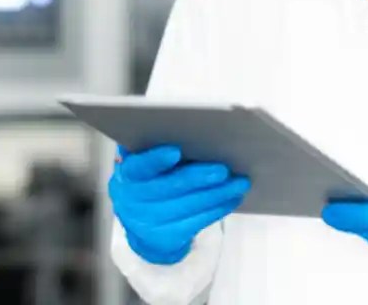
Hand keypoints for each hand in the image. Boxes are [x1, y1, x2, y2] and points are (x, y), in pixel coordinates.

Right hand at [108, 144, 250, 264]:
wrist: (141, 225)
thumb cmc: (149, 181)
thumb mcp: (144, 165)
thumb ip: (156, 149)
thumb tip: (188, 129)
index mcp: (128, 175)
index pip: (139, 166)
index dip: (156, 160)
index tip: (176, 151)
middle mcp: (134, 200)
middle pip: (170, 188)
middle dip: (199, 178)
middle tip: (223, 169)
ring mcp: (151, 222)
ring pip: (189, 206)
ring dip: (217, 193)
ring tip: (239, 182)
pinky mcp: (169, 238)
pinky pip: (197, 222)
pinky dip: (218, 208)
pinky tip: (232, 198)